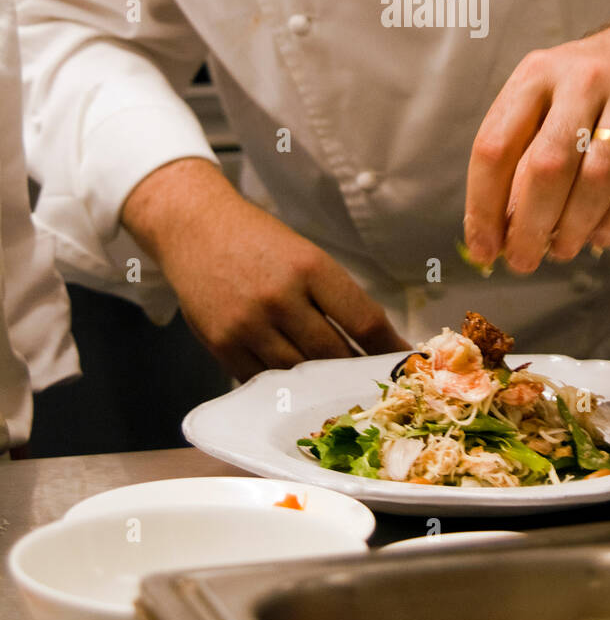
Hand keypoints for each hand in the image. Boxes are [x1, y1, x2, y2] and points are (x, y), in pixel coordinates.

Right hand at [121, 159, 407, 378]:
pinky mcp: (222, 344)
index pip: (364, 320)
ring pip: (300, 374)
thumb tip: (373, 339)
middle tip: (373, 385)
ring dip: (321, 386)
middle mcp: (281, 298)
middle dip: (356, 373)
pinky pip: (264, 380)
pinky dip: (284, 387)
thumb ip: (334, 296)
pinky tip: (296, 387)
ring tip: (337, 392)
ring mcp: (249, 324)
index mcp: (311, 268)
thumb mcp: (305, 254)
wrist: (195, 228)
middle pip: (334, 355)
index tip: (403, 361)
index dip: (388, 348)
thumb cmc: (258, 240)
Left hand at [464, 0, 609, 274]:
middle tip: (523, 259)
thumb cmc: (590, 86)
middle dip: (531, 226)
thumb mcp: (543, 97)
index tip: (484, 247)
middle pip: (548, 166)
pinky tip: (602, 235)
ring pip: (598, 178)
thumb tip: (498, 229)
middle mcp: (581, 81)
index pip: (495, 147)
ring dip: (575, 227)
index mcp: (535, 76)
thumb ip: (518, 154)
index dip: (484, 207)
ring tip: (563, 248)